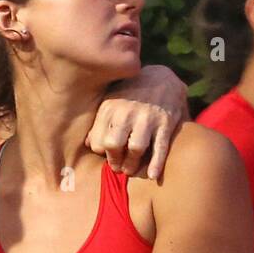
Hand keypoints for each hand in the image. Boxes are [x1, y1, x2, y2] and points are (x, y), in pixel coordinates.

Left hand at [88, 64, 188, 179]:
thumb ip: (100, 121)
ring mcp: (148, 117)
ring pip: (136, 148)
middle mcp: (127, 111)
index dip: (101, 151)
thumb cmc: (131, 94)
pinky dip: (156, 163)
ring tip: (131, 170)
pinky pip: (160, 147)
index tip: (106, 154)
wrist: (162, 77)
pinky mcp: (166, 123)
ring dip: (132, 164)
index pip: (97, 140)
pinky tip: (152, 175)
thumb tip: (87, 144)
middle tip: (118, 167)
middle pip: (113, 145)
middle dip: (114, 161)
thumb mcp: (111, 101)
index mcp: (110, 107)